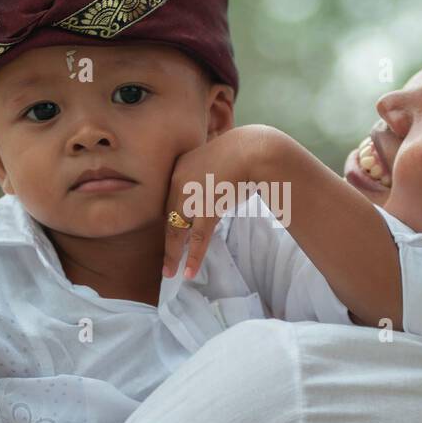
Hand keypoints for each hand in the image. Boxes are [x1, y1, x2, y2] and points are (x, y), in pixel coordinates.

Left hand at [162, 125, 276, 279]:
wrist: (256, 149)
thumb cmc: (245, 152)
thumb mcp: (218, 160)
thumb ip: (209, 174)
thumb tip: (212, 190)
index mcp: (181, 166)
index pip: (170, 199)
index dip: (171, 219)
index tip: (172, 235)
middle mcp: (179, 180)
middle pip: (169, 216)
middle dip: (168, 241)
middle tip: (165, 261)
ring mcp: (191, 195)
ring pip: (178, 230)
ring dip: (173, 255)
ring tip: (169, 273)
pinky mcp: (207, 208)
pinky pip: (197, 238)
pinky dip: (193, 256)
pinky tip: (188, 272)